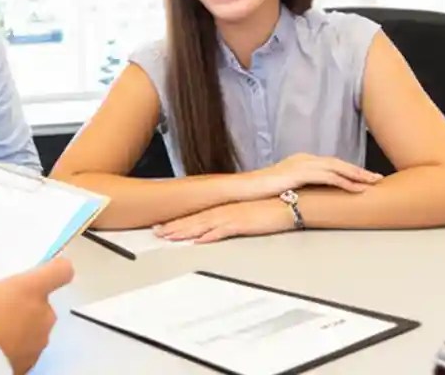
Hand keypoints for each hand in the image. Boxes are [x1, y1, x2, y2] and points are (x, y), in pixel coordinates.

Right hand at [0, 258, 74, 373]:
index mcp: (32, 289)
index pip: (62, 270)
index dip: (54, 269)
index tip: (40, 273)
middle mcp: (44, 312)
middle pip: (44, 301)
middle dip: (27, 303)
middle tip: (2, 308)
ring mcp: (42, 337)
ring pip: (38, 324)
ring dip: (24, 325)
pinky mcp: (36, 359)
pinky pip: (31, 345)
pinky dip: (21, 344)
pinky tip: (0, 346)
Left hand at [155, 199, 293, 242]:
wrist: (288, 203)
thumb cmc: (269, 208)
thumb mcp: (245, 212)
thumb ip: (230, 218)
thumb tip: (216, 228)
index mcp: (224, 207)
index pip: (196, 215)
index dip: (178, 221)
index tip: (162, 226)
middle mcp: (224, 210)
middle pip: (194, 220)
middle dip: (174, 227)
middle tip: (156, 232)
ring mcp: (232, 216)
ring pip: (203, 225)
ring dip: (185, 231)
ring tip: (169, 237)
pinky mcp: (243, 223)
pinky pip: (223, 231)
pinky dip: (210, 235)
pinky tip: (198, 240)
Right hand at [250, 153, 380, 197]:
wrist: (244, 188)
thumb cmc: (261, 190)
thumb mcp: (284, 186)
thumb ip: (299, 187)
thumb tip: (311, 197)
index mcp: (302, 161)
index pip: (331, 164)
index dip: (350, 171)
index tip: (365, 177)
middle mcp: (305, 159)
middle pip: (338, 163)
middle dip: (359, 171)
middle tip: (378, 178)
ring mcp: (302, 165)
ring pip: (337, 168)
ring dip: (357, 175)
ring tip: (373, 182)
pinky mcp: (300, 173)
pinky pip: (328, 177)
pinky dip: (345, 182)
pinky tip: (357, 188)